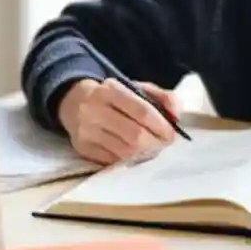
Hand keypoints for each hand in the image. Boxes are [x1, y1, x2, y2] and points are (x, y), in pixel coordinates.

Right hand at [58, 77, 180, 164]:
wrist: (73, 101)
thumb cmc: (113, 98)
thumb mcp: (136, 89)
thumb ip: (162, 97)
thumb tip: (177, 115)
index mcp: (110, 90)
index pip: (142, 111)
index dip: (161, 126)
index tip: (172, 134)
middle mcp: (94, 109)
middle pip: (135, 135)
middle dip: (155, 144)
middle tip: (164, 145)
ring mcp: (86, 130)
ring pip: (125, 152)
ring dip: (144, 154)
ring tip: (150, 149)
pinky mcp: (82, 147)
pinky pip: (112, 161)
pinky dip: (127, 160)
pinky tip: (132, 154)